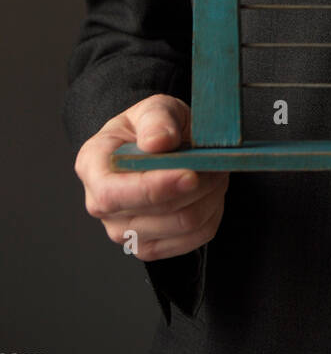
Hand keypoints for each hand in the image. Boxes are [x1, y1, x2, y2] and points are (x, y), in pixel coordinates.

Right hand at [74, 94, 228, 260]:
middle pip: (156, 211)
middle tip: (215, 161)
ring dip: (209, 197)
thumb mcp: (154, 107)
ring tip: (214, 171)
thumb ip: (156, 119)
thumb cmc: (152, 126)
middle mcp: (100, 204)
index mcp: (92, 165)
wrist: (159, 145)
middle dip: (196, 185)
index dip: (153, 188)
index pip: (113, 193)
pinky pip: (194, 238)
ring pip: (181, 226)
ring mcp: (123, 231)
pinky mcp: (149, 246)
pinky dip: (212, 213)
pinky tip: (210, 192)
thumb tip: (157, 142)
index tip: (190, 175)